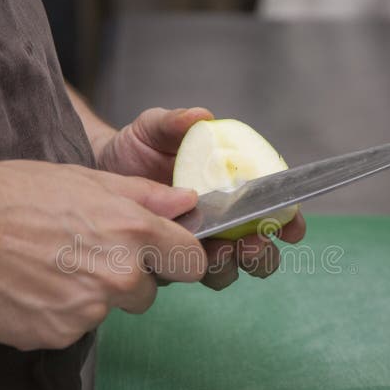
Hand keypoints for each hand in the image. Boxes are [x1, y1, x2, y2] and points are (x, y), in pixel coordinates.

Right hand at [0, 160, 205, 349]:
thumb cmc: (13, 197)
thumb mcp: (84, 180)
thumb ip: (144, 196)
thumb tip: (188, 202)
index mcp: (133, 231)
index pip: (192, 261)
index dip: (177, 258)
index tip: (163, 257)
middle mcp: (120, 276)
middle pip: (148, 292)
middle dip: (127, 279)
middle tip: (83, 255)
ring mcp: (91, 311)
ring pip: (108, 310)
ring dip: (89, 297)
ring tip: (48, 268)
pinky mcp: (61, 336)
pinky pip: (73, 328)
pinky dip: (57, 314)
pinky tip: (31, 289)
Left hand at [96, 107, 306, 289]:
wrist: (98, 171)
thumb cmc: (135, 147)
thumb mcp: (154, 129)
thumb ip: (176, 122)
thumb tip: (201, 115)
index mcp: (229, 188)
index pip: (269, 206)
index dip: (287, 219)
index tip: (291, 228)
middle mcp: (220, 220)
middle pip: (257, 247)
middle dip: (261, 252)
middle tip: (251, 243)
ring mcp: (196, 244)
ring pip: (228, 268)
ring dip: (232, 266)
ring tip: (222, 253)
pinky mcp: (170, 259)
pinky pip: (189, 274)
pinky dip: (194, 271)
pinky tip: (183, 257)